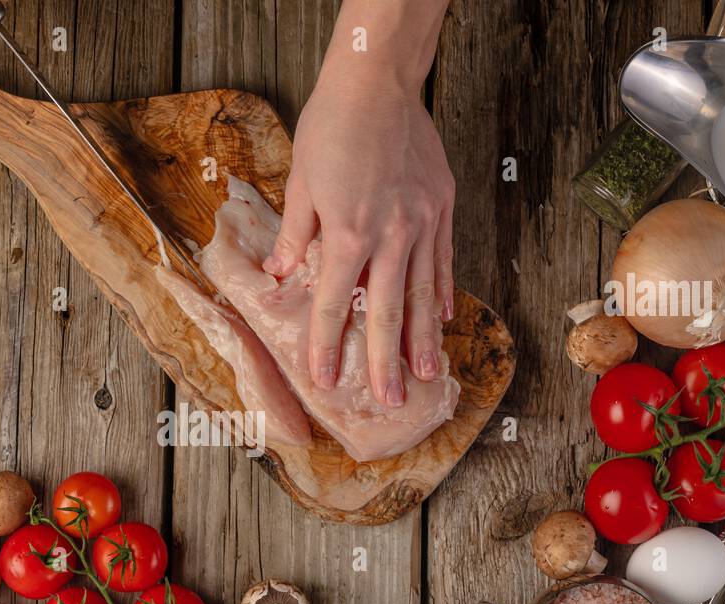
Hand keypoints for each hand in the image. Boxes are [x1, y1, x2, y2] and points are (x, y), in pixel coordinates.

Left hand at [264, 77, 454, 407]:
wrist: (377, 82)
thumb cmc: (332, 126)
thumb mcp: (301, 182)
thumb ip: (295, 235)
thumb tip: (281, 274)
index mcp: (346, 233)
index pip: (331, 304)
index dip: (325, 345)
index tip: (323, 378)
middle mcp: (389, 235)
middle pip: (385, 312)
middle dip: (383, 362)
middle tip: (387, 399)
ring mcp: (421, 222)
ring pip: (422, 293)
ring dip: (421, 340)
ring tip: (424, 376)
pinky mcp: (441, 206)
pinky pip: (443, 261)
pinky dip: (442, 293)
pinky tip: (441, 320)